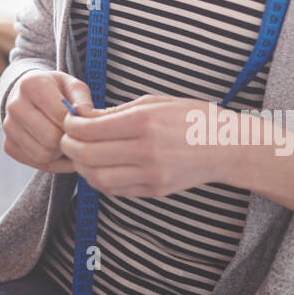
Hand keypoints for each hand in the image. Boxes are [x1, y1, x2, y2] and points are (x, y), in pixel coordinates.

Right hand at [1, 70, 93, 172]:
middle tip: (73, 134)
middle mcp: (14, 105)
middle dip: (67, 140)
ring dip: (60, 153)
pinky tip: (55, 148)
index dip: (76, 124)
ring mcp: (8, 127)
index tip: (79, 122)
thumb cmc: (54, 90)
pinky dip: (51, 161)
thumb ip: (83, 101)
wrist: (28, 94)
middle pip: (51, 140)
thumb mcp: (72, 86)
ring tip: (64, 139)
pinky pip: (36, 163)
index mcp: (31, 85)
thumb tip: (91, 120)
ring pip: (43, 155)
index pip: (60, 116)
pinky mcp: (8, 145)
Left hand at [59, 95, 233, 197]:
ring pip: (98, 179)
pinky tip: (98, 167)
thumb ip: (116, 112)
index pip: (90, 129)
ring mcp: (151, 175)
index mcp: (145, 123)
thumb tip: (83, 117)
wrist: (227, 147)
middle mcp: (146, 151)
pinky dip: (99, 180)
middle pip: (89, 156)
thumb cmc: (191, 117)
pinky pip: (115, 190)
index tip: (68, 120)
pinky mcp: (154, 191)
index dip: (71, 125)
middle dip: (69, 147)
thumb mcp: (154, 102)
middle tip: (66, 139)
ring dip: (81, 167)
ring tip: (80, 155)